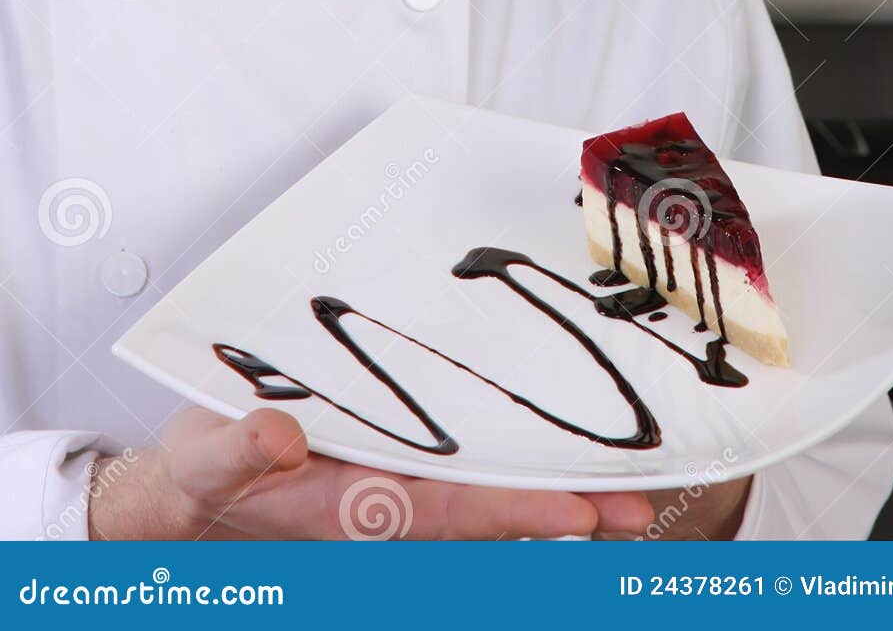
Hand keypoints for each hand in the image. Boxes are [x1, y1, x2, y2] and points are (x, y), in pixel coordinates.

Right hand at [88, 406, 653, 540]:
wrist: (195, 485)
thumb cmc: (205, 471)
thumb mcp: (206, 460)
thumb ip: (240, 451)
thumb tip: (281, 439)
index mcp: (354, 502)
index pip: (451, 508)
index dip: (516, 509)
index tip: (578, 511)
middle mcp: (391, 497)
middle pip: (493, 506)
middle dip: (566, 507)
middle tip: (640, 507)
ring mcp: (400, 483)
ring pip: (491, 487)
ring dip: (557, 489)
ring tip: (629, 496)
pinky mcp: (400, 460)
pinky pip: (468, 464)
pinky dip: (517, 463)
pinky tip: (557, 453)